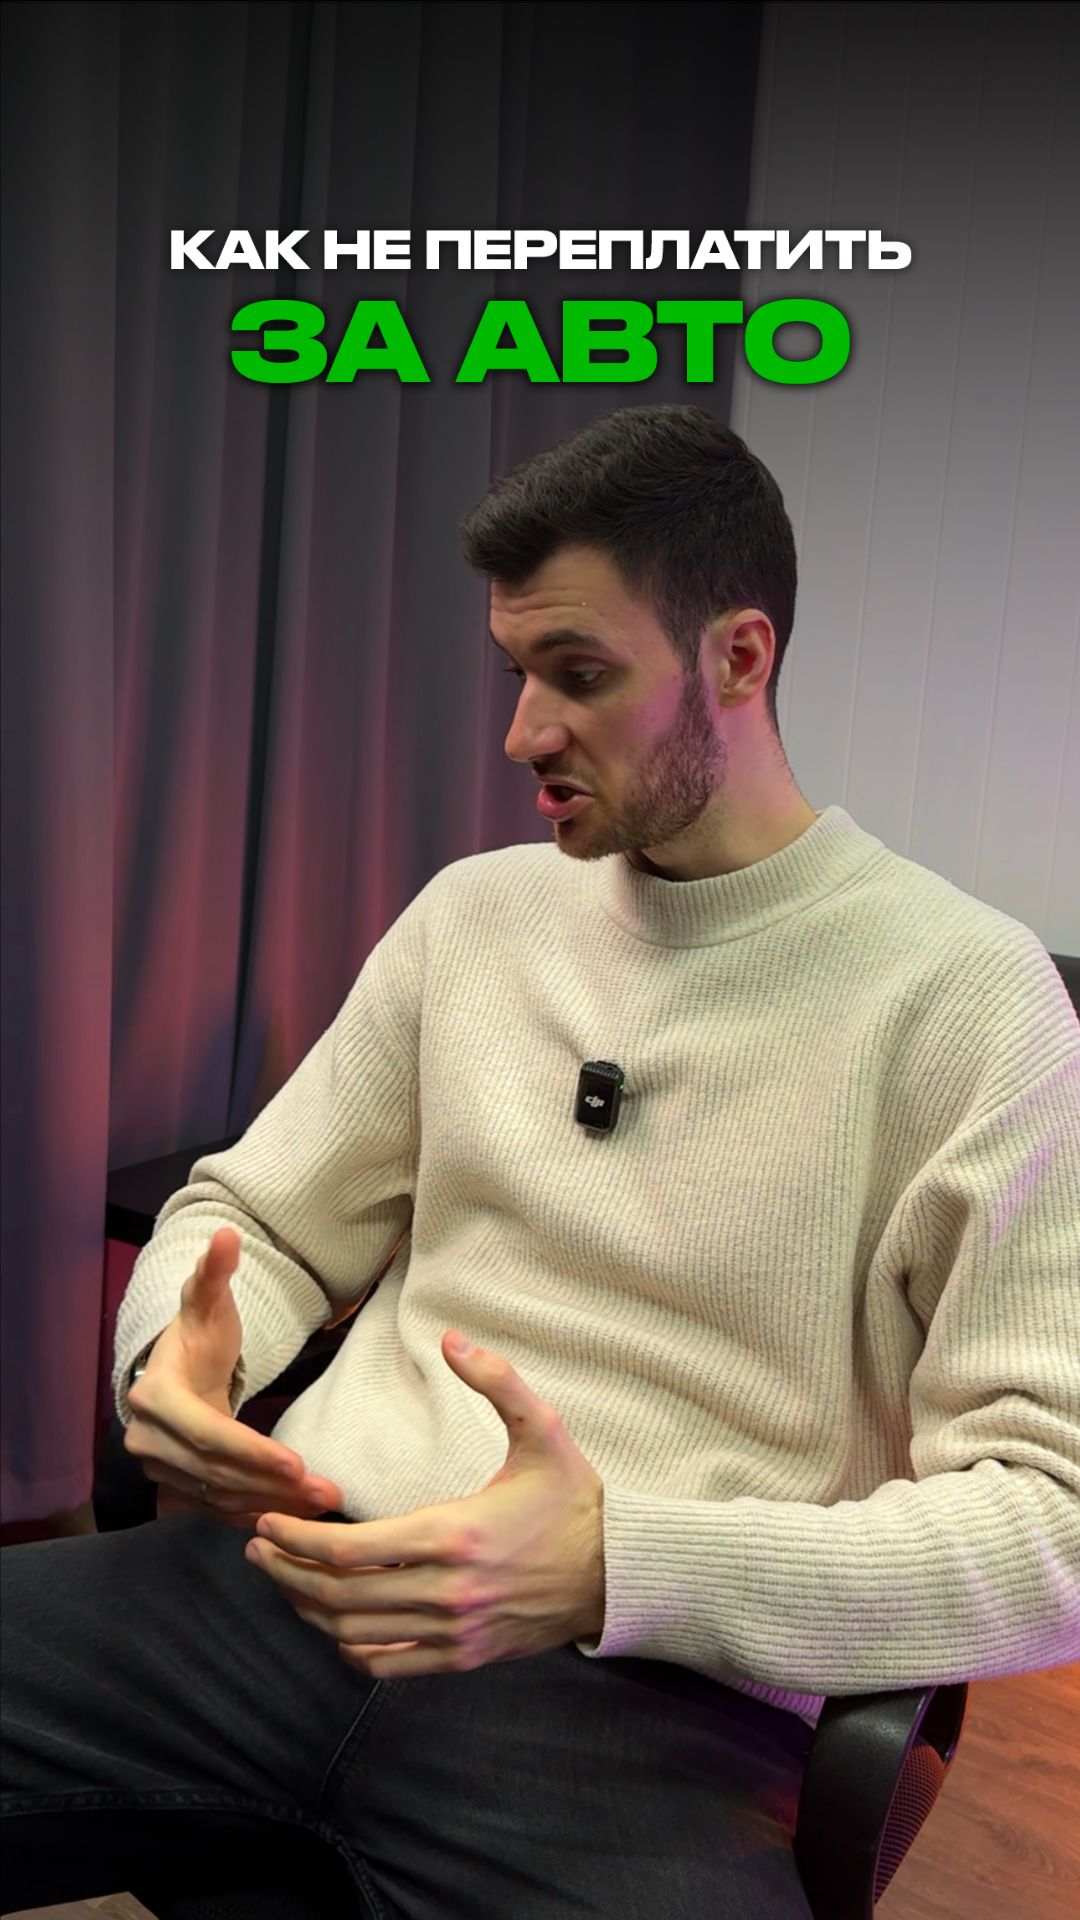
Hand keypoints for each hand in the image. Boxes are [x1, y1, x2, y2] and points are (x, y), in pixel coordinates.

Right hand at [125, 1226, 342, 1528]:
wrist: (174, 1371)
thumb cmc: (198, 1335)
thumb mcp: (207, 1302)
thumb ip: (214, 1273)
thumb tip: (225, 1235)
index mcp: (156, 1399)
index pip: (207, 1434)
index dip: (251, 1450)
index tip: (298, 1462)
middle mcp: (149, 1442)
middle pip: (216, 1473)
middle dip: (272, 1484)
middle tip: (326, 1491)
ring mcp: (159, 1470)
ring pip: (219, 1498)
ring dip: (272, 1504)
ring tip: (322, 1502)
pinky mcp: (175, 1490)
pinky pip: (217, 1511)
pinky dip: (255, 1515)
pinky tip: (295, 1516)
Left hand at [245, 1330, 605, 1677]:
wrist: (617, 1573)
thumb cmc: (574, 1499)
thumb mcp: (544, 1429)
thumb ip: (497, 1380)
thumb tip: (451, 1338)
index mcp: (454, 1534)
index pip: (350, 1550)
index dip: (297, 1538)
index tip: (267, 1519)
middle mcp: (446, 1591)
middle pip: (339, 1595)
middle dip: (286, 1572)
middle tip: (257, 1546)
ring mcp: (453, 1631)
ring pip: (355, 1633)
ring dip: (308, 1608)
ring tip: (283, 1579)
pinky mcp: (463, 1656)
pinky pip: (388, 1665)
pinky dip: (350, 1647)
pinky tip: (335, 1621)